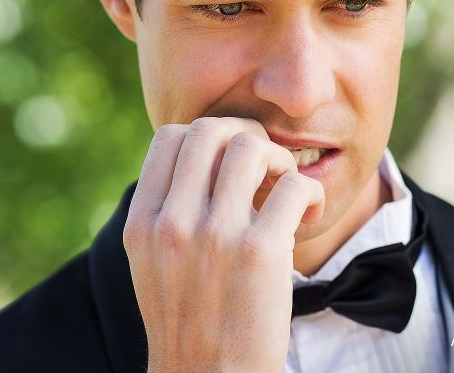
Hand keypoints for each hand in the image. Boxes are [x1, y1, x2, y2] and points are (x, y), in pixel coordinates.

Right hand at [124, 117, 325, 371]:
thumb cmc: (192, 323)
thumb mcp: (154, 265)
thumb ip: (167, 212)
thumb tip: (202, 158)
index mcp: (142, 225)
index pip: (170, 137)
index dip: (208, 137)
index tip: (230, 164)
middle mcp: (172, 224)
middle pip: (211, 130)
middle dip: (247, 137)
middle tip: (266, 168)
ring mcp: (215, 236)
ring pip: (252, 147)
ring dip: (280, 159)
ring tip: (286, 189)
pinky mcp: (261, 253)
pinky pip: (295, 186)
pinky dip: (310, 193)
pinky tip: (307, 216)